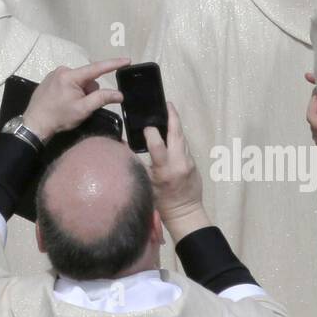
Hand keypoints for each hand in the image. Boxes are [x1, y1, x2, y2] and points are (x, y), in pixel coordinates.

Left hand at [21, 59, 127, 142]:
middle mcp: (62, 70)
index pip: (97, 68)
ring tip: (71, 105)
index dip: (113, 64)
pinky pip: (69, 82)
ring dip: (81, 92)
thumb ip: (102, 99)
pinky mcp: (50, 79)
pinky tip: (64, 102)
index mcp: (70, 76)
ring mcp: (55, 74)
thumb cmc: (59, 117)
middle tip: (81, 106)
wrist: (34, 124)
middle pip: (88, 78)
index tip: (127, 60)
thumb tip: (119, 94)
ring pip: (79, 81)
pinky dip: (72, 91)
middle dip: (89, 91)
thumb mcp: (83, 109)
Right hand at [143, 104, 207, 241]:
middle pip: (176, 134)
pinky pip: (184, 145)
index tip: (145, 127)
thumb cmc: (161, 200)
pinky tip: (172, 130)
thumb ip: (136, 163)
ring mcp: (188, 162)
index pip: (158, 145)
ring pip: (182, 137)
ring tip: (169, 111)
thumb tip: (123, 145)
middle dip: (172, 117)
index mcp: (164, 170)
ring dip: (176, 124)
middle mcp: (178, 163)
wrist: (185, 212)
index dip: (151, 133)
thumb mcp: (146, 182)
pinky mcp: (194, 162)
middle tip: (167, 104)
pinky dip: (178, 136)